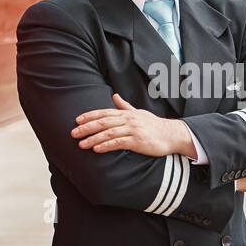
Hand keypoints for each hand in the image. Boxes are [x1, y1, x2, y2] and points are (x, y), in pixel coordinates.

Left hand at [71, 93, 190, 156]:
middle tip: (73, 133)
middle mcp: (128, 120)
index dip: (90, 116)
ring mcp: (133, 130)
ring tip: (81, 144)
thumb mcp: (139, 112)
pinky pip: (119, 143)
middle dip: (87, 128)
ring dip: (93, 138)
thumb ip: (125, 106)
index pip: (104, 112)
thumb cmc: (154, 125)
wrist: (171, 135)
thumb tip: (115, 96)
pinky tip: (97, 149)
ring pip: (109, 133)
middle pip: (103, 122)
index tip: (77, 120)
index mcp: (127, 113)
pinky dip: (107, 146)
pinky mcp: (138, 141)